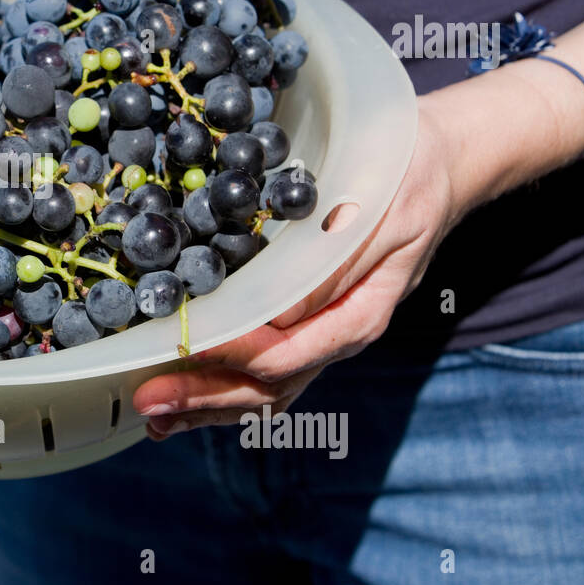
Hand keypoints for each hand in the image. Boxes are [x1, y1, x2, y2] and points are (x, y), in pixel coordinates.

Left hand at [135, 101, 459, 438]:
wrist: (435, 166)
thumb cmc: (403, 179)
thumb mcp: (377, 210)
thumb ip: (334, 263)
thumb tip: (280, 313)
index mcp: (358, 316)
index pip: (287, 354)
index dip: (235, 356)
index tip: (188, 346)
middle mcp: (336, 338)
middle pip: (267, 387)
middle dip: (204, 397)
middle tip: (149, 401)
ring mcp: (321, 339)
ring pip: (262, 392)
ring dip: (205, 407)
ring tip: (154, 418)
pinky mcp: (304, 328)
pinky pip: (261, 374)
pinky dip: (218, 390)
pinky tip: (180, 402)